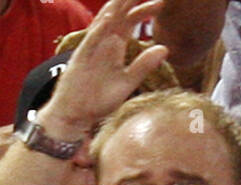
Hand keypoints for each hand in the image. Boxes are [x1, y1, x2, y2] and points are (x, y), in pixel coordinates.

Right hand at [35, 0, 166, 136]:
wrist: (75, 116)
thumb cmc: (99, 100)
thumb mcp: (127, 83)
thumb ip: (143, 66)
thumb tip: (165, 48)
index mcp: (116, 46)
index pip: (131, 20)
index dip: (144, 9)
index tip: (161, 3)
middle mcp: (103, 42)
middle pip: (118, 15)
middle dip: (129, 0)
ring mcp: (90, 49)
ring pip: (103, 22)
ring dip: (114, 8)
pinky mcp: (80, 60)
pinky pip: (89, 42)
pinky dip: (97, 31)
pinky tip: (108, 20)